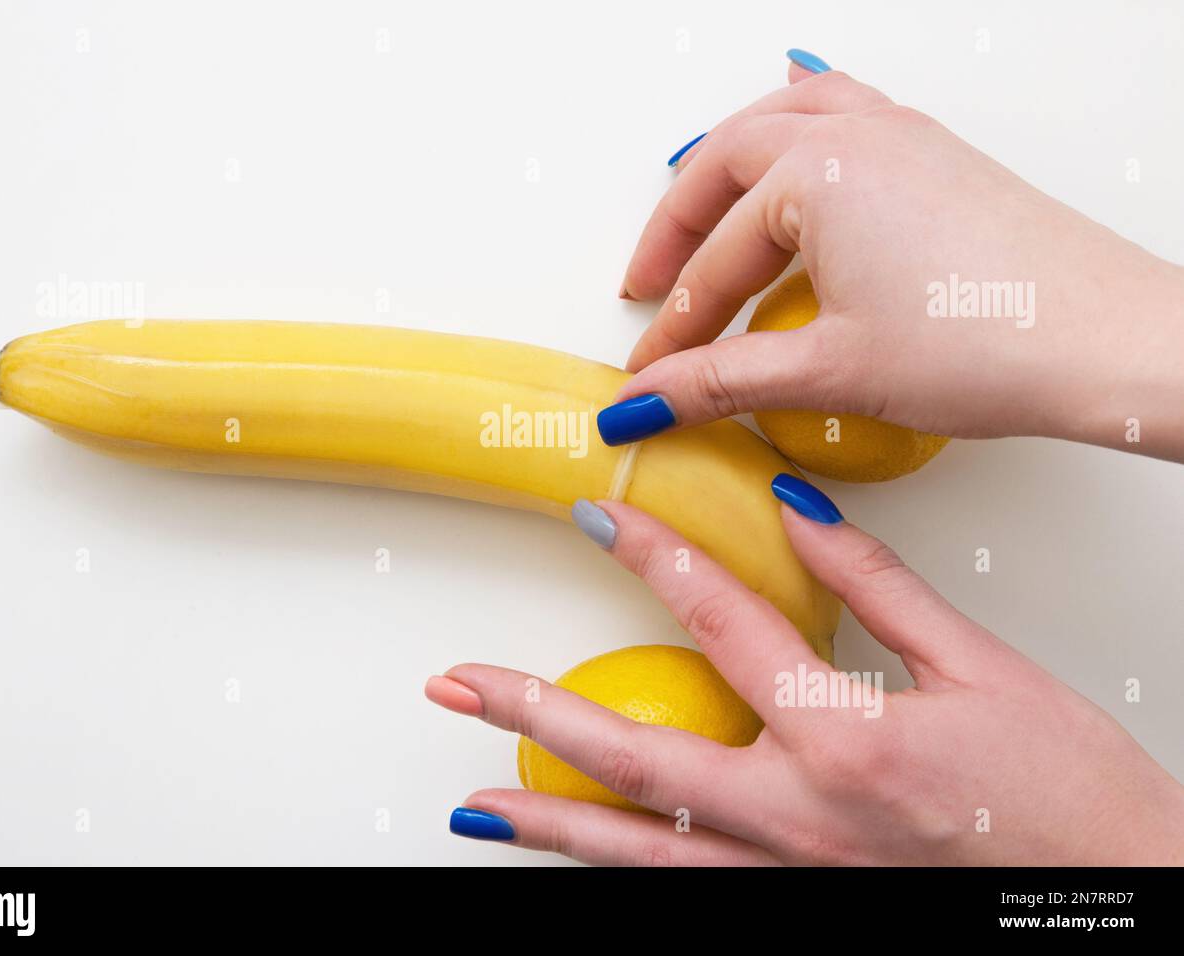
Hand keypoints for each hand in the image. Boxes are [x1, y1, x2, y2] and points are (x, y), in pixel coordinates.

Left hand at [425, 480, 1183, 864]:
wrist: (1126, 900)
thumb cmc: (1069, 796)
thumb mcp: (981, 668)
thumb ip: (878, 587)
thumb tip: (799, 514)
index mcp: (844, 734)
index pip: (721, 621)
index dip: (653, 558)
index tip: (599, 518)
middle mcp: (798, 815)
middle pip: (635, 756)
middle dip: (534, 715)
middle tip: (458, 685)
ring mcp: (788, 878)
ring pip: (639, 851)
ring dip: (548, 825)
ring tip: (475, 805)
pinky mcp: (796, 911)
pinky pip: (687, 895)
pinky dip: (623, 874)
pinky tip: (579, 861)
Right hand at [608, 59, 1183, 461]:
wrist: (1106, 341)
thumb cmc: (993, 341)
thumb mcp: (830, 369)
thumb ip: (721, 382)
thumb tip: (650, 400)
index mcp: (816, 175)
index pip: (715, 265)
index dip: (674, 331)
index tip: (651, 376)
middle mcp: (855, 136)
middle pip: (726, 169)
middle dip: (676, 232)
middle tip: (647, 289)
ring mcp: (900, 137)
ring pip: (781, 121)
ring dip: (726, 165)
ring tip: (695, 208)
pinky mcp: (934, 155)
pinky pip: (845, 109)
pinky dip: (798, 119)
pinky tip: (795, 128)